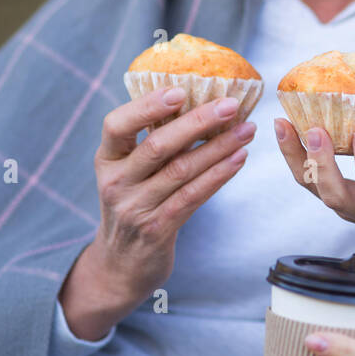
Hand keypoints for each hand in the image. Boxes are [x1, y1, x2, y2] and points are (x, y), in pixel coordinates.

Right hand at [60, 87, 255, 339]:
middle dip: (198, 122)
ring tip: (247, 130)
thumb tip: (196, 99)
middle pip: (158, 145)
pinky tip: (239, 159)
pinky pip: (193, 196)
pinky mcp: (157, 229)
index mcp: (107, 159)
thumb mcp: (130, 172)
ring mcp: (135, 207)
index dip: (147, 105)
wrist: (121, 265)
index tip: (180, 90)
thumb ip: (151, 141)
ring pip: (182, 170)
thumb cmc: (135, 204)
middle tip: (231, 105)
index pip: (116, 125)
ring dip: (219, 147)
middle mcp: (117, 182)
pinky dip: (219, 175)